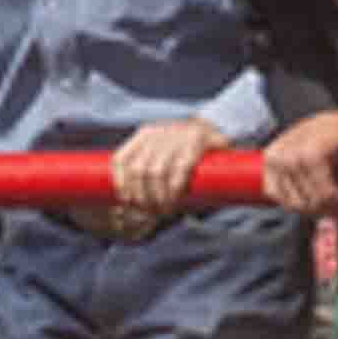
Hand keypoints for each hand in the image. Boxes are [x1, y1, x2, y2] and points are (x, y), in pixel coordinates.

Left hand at [106, 117, 222, 221]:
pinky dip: (174, 191)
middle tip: (149, 212)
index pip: (120, 160)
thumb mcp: (162, 151)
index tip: (127, 202)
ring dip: (158, 197)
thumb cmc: (185, 149)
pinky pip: (179, 171)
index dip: (121, 185)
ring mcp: (176, 136)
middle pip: (138, 170)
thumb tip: (126, 205)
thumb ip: (146, 169)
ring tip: (163, 211)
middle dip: (141, 197)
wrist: (217, 126)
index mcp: (144, 135)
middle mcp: (157, 133)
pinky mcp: (196, 141)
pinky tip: (174, 202)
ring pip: (155, 172)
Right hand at [256, 108, 337, 215]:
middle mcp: (287, 158)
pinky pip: (279, 198)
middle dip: (333, 208)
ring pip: (295, 205)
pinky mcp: (268, 166)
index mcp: (310, 153)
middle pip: (310, 203)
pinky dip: (296, 200)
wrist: (324, 120)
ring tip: (331, 194)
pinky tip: (311, 191)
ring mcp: (274, 162)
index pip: (325, 196)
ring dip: (315, 207)